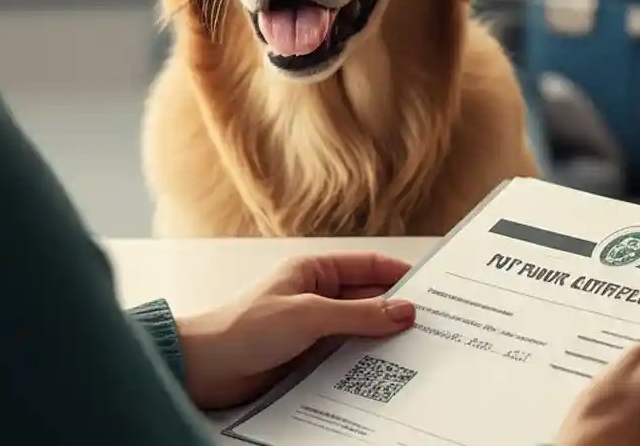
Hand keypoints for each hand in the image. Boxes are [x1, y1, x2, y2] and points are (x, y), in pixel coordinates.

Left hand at [175, 252, 416, 409]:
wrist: (205, 369)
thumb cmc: (243, 329)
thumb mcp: (308, 316)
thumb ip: (358, 314)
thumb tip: (404, 310)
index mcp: (314, 271)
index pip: (369, 266)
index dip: (401, 275)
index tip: (434, 290)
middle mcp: (316, 296)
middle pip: (369, 300)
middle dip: (398, 311)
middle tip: (434, 327)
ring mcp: (313, 328)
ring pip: (361, 331)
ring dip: (383, 341)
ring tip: (419, 353)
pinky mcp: (308, 357)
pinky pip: (347, 356)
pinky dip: (366, 363)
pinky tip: (386, 374)